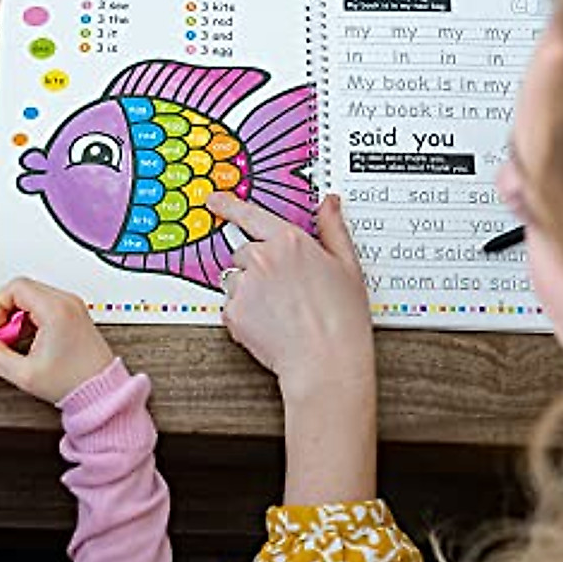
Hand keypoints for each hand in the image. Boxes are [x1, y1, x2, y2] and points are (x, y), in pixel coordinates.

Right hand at [0, 278, 113, 404]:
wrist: (101, 390)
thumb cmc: (74, 382)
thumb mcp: (25, 375)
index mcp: (56, 310)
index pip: (15, 287)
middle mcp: (67, 302)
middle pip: (23, 288)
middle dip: (6, 310)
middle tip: (3, 334)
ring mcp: (73, 306)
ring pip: (33, 295)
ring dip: (18, 313)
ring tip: (17, 338)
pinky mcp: (75, 313)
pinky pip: (45, 303)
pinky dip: (31, 316)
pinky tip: (29, 338)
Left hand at [206, 192, 372, 395]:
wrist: (327, 361)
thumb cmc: (342, 318)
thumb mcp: (348, 265)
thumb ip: (333, 229)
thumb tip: (328, 204)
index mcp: (290, 241)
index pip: (250, 215)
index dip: (229, 206)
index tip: (215, 200)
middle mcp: (263, 258)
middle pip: (243, 252)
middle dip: (256, 266)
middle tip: (282, 289)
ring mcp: (245, 284)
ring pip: (235, 279)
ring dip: (248, 290)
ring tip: (279, 310)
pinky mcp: (233, 311)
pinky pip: (231, 306)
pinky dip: (244, 315)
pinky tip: (269, 324)